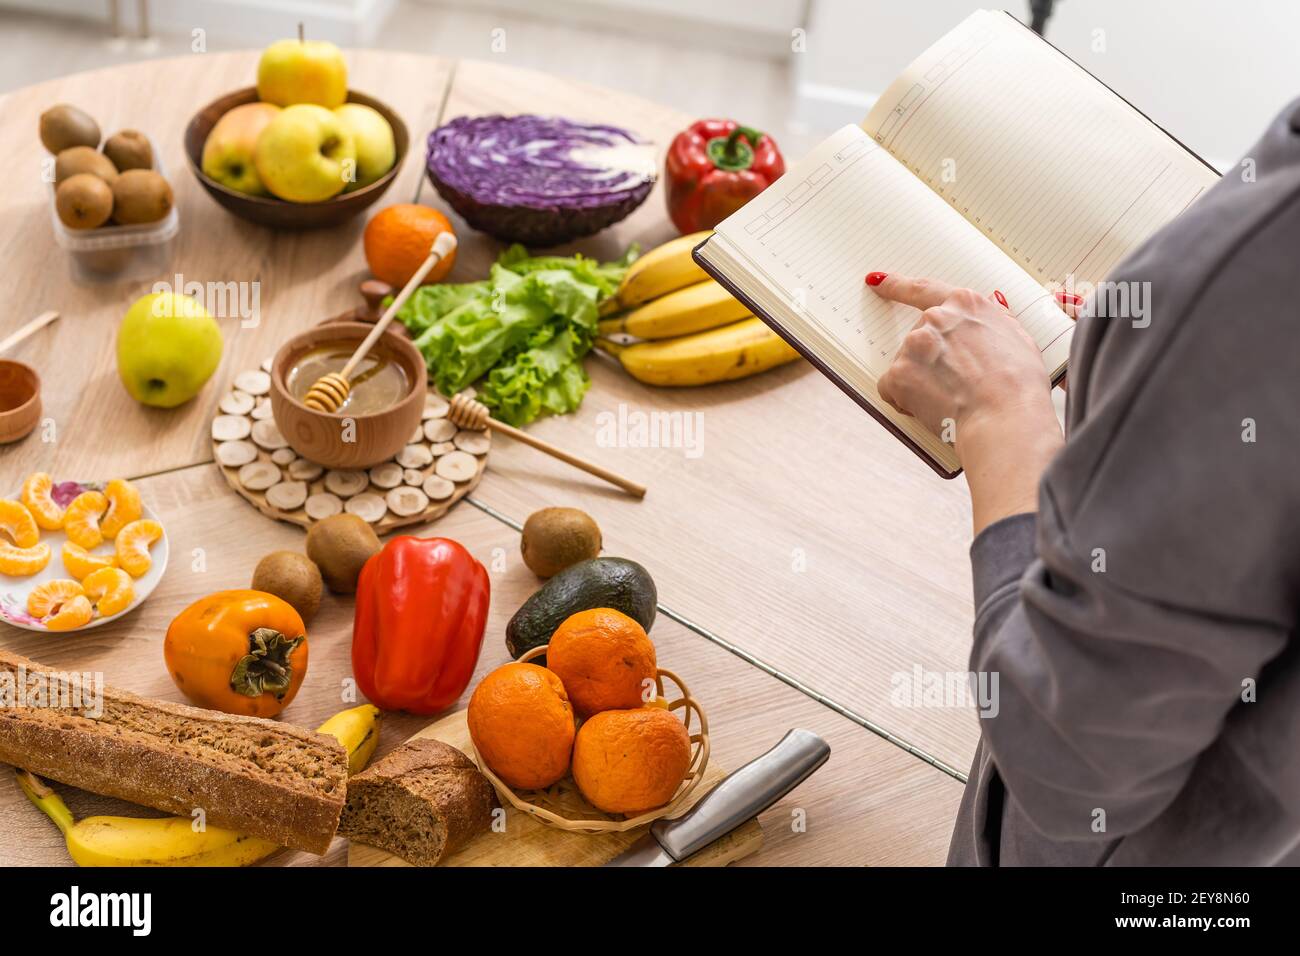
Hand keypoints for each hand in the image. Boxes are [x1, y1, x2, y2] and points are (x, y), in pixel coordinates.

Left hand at [872, 273, 1052, 445]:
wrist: (1005, 420)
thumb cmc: (1018, 387)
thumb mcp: (1018, 339)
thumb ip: (995, 320)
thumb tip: (990, 309)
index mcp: (965, 304)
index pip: (922, 290)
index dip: (897, 286)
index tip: (879, 282)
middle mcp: (935, 318)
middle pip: (919, 339)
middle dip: (930, 361)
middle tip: (955, 384)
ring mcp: (914, 345)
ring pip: (907, 365)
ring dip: (921, 381)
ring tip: (951, 398)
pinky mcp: (898, 374)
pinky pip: (893, 389)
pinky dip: (905, 400)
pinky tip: (931, 408)